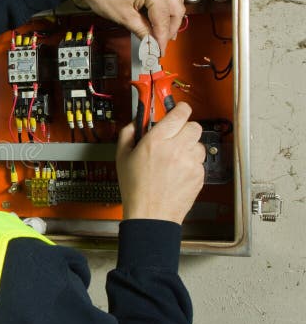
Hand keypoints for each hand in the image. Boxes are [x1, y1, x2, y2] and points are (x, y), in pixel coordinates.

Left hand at [59, 0, 207, 51]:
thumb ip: (141, 30)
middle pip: (174, 10)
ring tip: (168, 30)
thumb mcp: (122, 16)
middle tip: (160, 43)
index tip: (158, 51)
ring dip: (173, 14)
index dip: (161, 39)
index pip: (164, 21)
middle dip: (169, 29)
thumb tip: (150, 42)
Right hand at [115, 102, 205, 223]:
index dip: (180, 109)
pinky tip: (178, 172)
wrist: (151, 215)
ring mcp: (190, 162)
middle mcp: (176, 149)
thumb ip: (128, 134)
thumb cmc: (135, 189)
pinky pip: (200, 161)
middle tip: (175, 136)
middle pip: (194, 126)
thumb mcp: (122, 157)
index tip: (179, 109)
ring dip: (189, 147)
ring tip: (175, 159)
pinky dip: (191, 164)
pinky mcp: (199, 175)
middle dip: (185, 128)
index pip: (179, 113)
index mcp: (156, 141)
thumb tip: (136, 122)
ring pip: (199, 144)